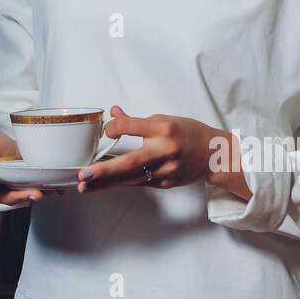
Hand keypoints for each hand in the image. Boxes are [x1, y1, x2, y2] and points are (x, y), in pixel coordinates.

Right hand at [0, 129, 50, 204]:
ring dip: (28, 196)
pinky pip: (31, 193)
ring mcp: (9, 190)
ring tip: (40, 193)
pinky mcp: (24, 189)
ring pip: (17, 198)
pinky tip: (52, 189)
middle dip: (15, 196)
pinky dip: (43, 192)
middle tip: (29, 192)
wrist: (13, 143)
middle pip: (1, 196)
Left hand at [75, 105, 252, 198]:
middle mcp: (165, 150)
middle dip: (104, 170)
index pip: (132, 127)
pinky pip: (139, 183)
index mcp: (164, 128)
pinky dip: (121, 183)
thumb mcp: (164, 119)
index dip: (114, 127)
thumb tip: (114, 113)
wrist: (216, 155)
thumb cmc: (189, 133)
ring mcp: (166, 170)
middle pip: (131, 162)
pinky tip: (103, 185)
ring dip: (106, 183)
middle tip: (83, 174)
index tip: (105, 129)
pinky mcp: (166, 183)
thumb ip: (136, 121)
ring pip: (131, 179)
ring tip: (85, 186)